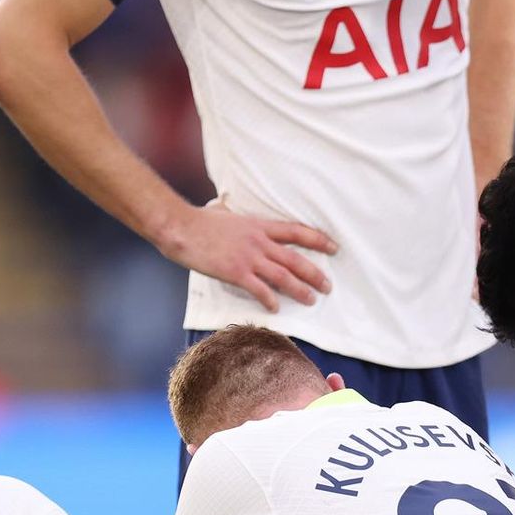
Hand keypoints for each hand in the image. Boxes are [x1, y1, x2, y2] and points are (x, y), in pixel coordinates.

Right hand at [155, 202, 334, 312]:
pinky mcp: (235, 273)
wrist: (181, 227)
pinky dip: (270, 301)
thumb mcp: (223, 211)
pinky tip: (276, 309)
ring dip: (300, 290)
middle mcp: (259, 242)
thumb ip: (233, 214)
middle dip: (315, 274)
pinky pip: (259, 290)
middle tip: (328, 286)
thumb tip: (225, 205)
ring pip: (283, 276)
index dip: (318, 239)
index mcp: (259, 226)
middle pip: (296, 259)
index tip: (334, 247)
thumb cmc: (199, 220)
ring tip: (312, 300)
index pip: (296, 231)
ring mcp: (248, 258)